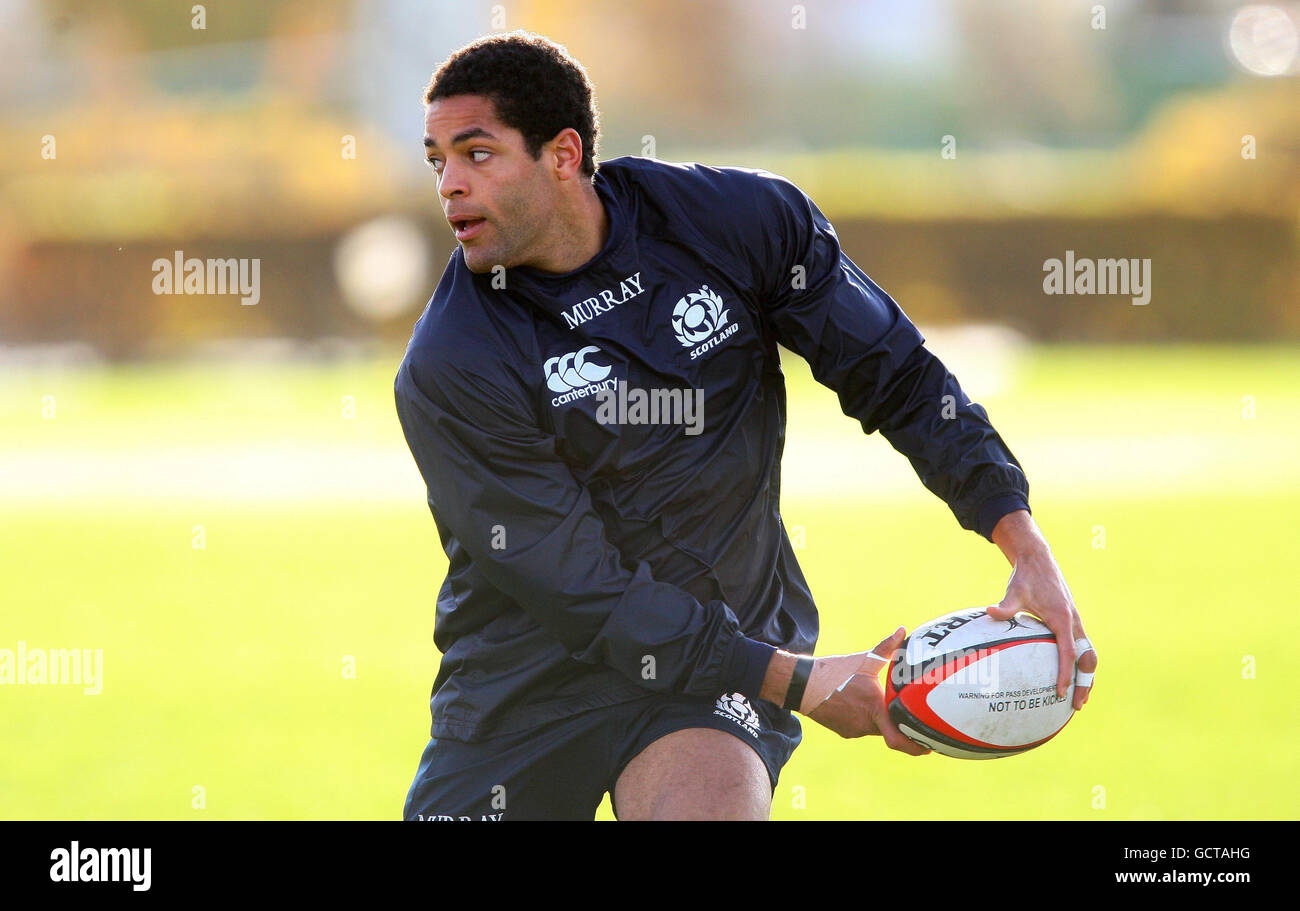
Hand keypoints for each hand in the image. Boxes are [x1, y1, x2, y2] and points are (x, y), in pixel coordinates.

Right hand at [802, 628, 930, 755]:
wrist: (803, 685)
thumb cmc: (835, 671)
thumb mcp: (864, 659)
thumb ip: (887, 647)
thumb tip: (903, 630)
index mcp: (875, 707)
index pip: (899, 737)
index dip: (915, 744)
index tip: (928, 745)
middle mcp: (866, 724)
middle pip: (890, 731)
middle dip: (900, 727)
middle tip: (913, 722)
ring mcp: (854, 730)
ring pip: (876, 729)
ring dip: (881, 721)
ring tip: (880, 705)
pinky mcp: (845, 731)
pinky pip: (862, 728)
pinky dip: (866, 720)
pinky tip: (860, 705)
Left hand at [986, 538, 1097, 710]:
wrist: (1038, 561)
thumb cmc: (1025, 578)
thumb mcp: (1014, 591)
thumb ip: (1006, 606)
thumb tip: (990, 612)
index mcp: (1062, 618)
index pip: (1067, 653)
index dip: (1064, 674)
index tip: (1059, 693)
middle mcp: (1074, 623)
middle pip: (1086, 659)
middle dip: (1084, 683)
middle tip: (1077, 705)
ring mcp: (1075, 623)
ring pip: (1088, 655)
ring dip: (1086, 677)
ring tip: (1079, 699)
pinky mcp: (1072, 623)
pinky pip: (1081, 648)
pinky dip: (1080, 665)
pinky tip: (1071, 678)